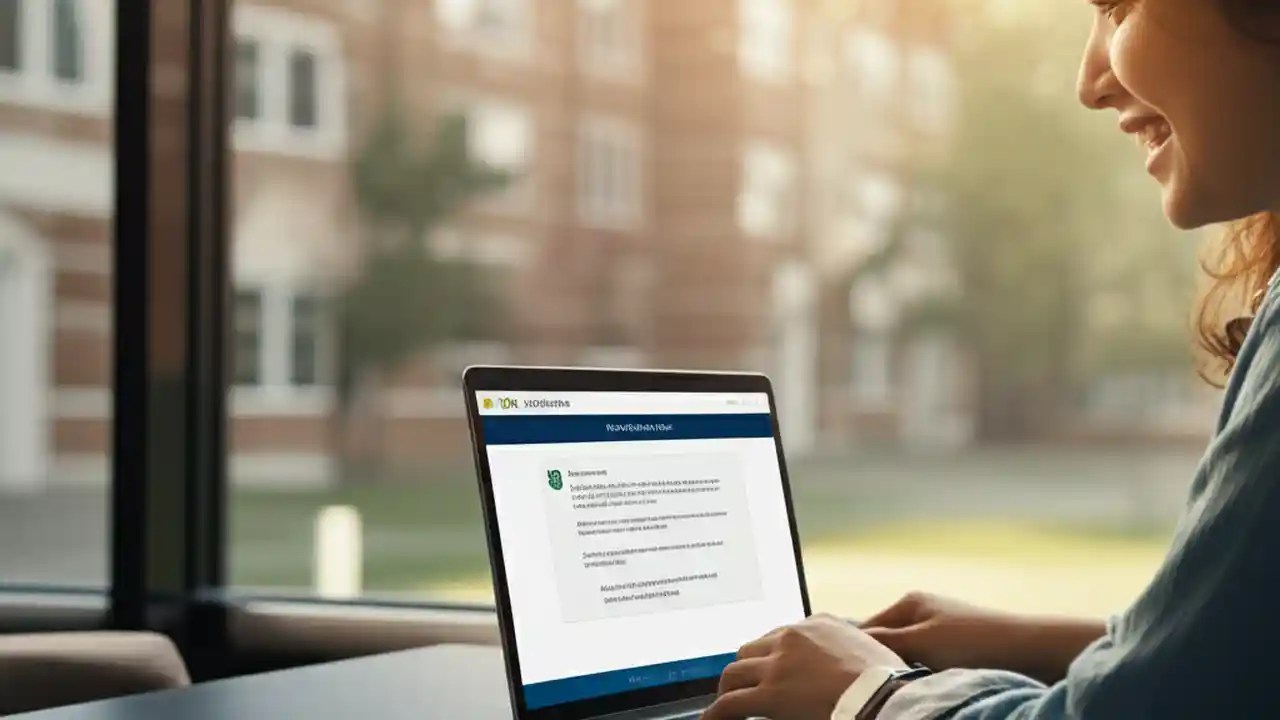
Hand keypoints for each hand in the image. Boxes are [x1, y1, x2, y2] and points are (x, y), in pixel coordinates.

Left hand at [702, 613, 905, 719]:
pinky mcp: (770, 693)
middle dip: (747, 668)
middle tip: (746, 684)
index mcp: (818, 624)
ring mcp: (778, 664)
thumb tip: (845, 664)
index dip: (771, 654)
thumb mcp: (870, 650)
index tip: (770, 667)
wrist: (884, 696)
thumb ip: (849, 648)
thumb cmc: (887, 681)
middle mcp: (793, 637)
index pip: (782, 635)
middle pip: (752, 649)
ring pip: (736, 672)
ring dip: (729, 688)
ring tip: (726, 703)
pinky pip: (731, 702)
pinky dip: (717, 712)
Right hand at [862, 592, 1104, 682]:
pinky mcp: (956, 652)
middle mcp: (922, 613)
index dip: (850, 652)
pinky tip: (919, 690)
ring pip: (903, 660)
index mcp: (909, 603)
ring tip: (896, 690)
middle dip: (876, 666)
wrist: (1031, 652)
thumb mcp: (921, 643)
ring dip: (900, 675)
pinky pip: (924, 667)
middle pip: (883, 645)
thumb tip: (840, 642)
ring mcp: (939, 632)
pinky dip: (919, 679)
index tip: (838, 676)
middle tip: (867, 688)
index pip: (862, 629)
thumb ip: (881, 643)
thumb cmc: (975, 643)